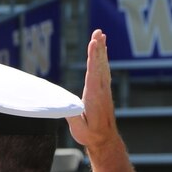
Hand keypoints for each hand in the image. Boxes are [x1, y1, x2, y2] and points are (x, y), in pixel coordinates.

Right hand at [67, 29, 118, 149]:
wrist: (105, 140)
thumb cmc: (90, 135)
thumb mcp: (79, 130)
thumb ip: (73, 116)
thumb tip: (66, 105)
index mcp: (94, 96)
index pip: (93, 72)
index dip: (93, 57)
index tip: (94, 43)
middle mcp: (101, 90)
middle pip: (99, 64)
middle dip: (98, 47)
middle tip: (98, 32)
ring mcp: (104, 89)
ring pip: (103, 65)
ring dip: (101, 50)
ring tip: (101, 35)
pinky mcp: (104, 91)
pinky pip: (104, 70)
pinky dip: (102, 58)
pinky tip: (102, 52)